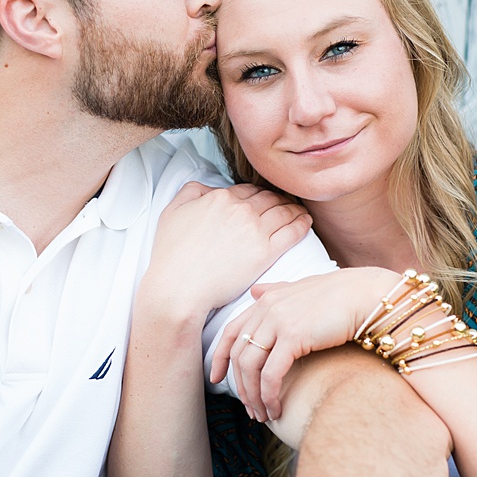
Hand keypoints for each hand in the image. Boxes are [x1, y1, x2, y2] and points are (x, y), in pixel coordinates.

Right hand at [139, 182, 312, 322]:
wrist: (178, 288)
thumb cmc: (171, 255)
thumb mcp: (171, 212)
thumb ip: (191, 192)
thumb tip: (209, 188)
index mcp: (220, 198)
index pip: (248, 190)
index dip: (259, 194)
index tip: (266, 198)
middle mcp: (240, 210)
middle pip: (269, 198)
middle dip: (280, 199)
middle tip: (287, 203)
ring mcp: (255, 230)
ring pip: (283, 212)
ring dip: (294, 209)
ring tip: (300, 211)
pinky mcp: (265, 252)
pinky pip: (291, 232)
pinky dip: (302, 224)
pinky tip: (306, 222)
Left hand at [209, 267, 403, 421]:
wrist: (367, 295)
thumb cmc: (341, 296)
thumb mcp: (303, 291)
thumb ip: (277, 291)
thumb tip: (256, 291)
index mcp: (266, 299)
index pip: (232, 332)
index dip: (220, 357)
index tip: (217, 379)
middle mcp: (267, 308)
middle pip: (240, 355)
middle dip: (241, 387)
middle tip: (250, 409)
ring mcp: (278, 321)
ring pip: (251, 367)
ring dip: (254, 396)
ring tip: (264, 415)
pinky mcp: (293, 336)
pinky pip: (271, 374)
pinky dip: (269, 395)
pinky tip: (277, 409)